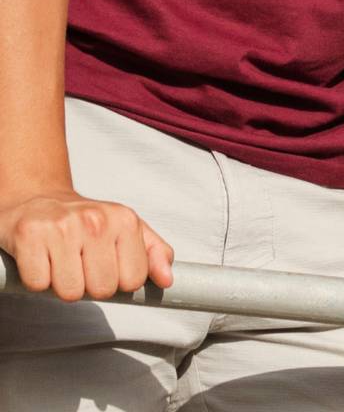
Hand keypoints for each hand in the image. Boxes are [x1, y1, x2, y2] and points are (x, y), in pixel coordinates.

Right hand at [3, 187, 172, 300]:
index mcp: (124, 220)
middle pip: (103, 290)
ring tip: (60, 261)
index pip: (133, 280)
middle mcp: (95, 221)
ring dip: (61, 284)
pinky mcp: (28, 236)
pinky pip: (38, 285)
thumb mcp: (127, 229)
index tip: (104, 265)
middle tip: (78, 264)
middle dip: (89, 285)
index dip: (117, 282)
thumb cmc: (85, 221)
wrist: (38, 199)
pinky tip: (40, 259)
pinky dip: (36, 279)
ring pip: (70, 292)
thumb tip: (167, 280)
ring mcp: (61, 227)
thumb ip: (154, 253)